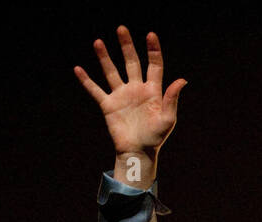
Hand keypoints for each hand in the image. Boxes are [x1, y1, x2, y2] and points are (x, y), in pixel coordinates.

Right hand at [73, 26, 185, 155]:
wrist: (138, 152)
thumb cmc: (155, 137)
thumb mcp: (168, 118)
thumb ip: (172, 98)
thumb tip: (182, 80)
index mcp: (152, 90)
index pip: (154, 65)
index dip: (153, 50)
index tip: (150, 35)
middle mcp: (136, 89)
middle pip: (131, 62)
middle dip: (127, 46)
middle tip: (121, 29)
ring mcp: (121, 96)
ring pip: (112, 72)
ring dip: (104, 57)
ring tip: (98, 42)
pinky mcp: (108, 105)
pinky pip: (95, 90)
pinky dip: (86, 80)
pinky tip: (78, 69)